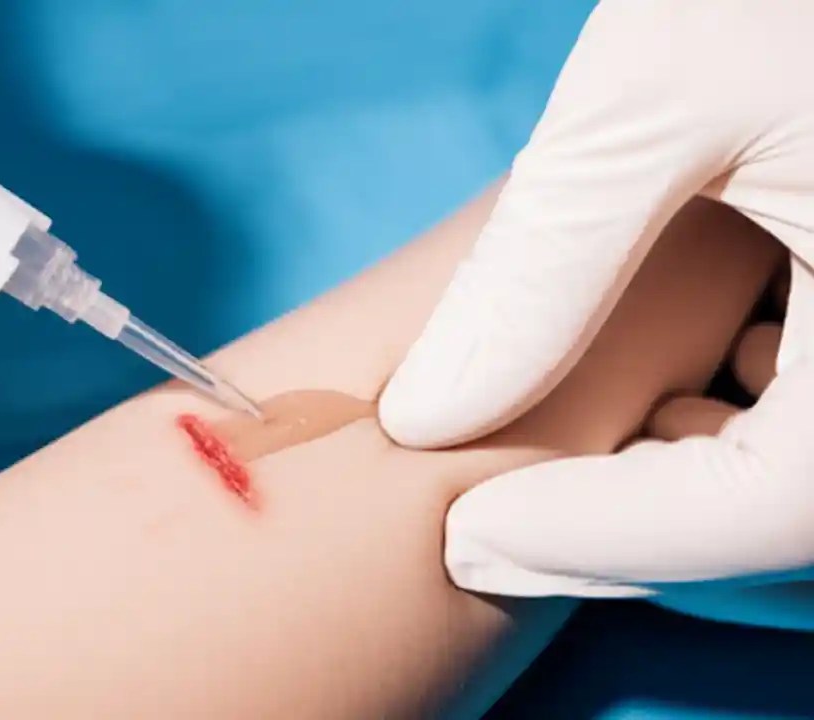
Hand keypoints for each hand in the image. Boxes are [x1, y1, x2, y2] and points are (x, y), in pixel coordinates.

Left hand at [378, 0, 813, 596]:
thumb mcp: (656, 92)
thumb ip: (545, 262)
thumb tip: (427, 415)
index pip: (771, 505)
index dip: (607, 537)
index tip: (466, 537)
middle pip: (794, 515)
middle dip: (642, 532)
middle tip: (495, 519)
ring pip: (805, 481)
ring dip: (691, 494)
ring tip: (564, 457)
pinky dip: (739, 433)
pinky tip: (669, 393)